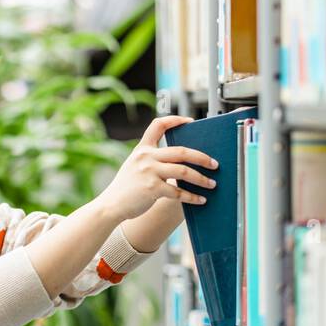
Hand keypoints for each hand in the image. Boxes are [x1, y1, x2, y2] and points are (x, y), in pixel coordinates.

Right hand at [97, 116, 219, 221]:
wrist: (110, 205)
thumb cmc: (126, 187)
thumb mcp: (135, 165)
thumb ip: (153, 159)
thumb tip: (181, 161)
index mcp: (142, 148)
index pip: (158, 125)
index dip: (175, 120)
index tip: (190, 121)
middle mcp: (146, 157)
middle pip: (182, 151)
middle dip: (202, 158)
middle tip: (215, 164)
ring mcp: (149, 172)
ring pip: (184, 171)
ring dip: (201, 179)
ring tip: (212, 184)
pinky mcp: (152, 188)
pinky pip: (178, 191)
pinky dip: (192, 196)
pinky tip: (200, 199)